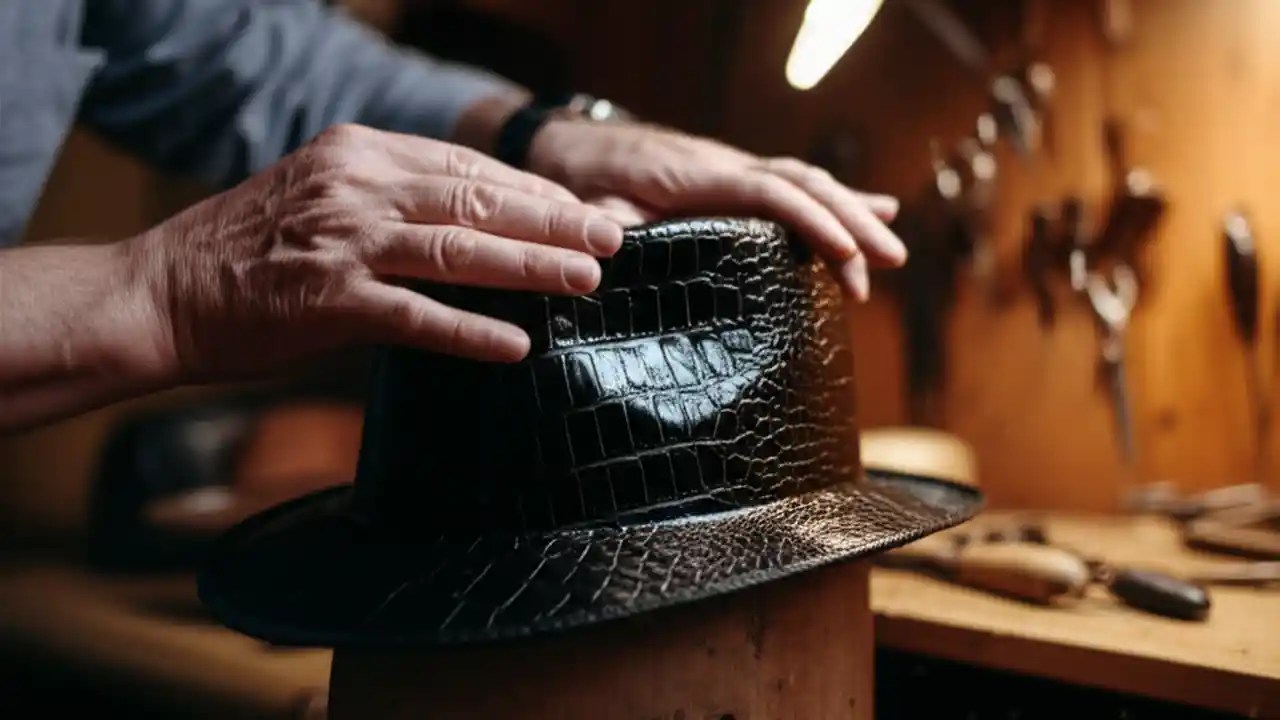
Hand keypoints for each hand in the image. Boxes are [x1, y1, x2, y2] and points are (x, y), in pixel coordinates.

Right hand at [128, 123, 623, 381]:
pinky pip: (415, 317)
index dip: (534, 192)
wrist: (161, 292)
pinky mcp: (327, 301)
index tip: (582, 212)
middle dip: (553, 223)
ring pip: (459, 250)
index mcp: (360, 153)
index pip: (468, 168)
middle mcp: (357, 186)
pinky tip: (515, 344)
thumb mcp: (324, 197)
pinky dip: (469, 331)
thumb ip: (394, 202)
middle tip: (612, 241)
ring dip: (531, 267)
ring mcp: (343, 242)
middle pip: (477, 201)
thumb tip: (477, 228)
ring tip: (586, 281)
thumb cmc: (248, 251)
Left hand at [526, 120, 905, 300]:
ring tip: (893, 253)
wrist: (572, 144)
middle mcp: (727, 166)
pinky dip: (836, 201)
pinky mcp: (735, 181)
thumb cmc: (580, 179)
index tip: (843, 253)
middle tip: (892, 259)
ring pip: (806, 184)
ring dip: (852, 214)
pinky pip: (795, 187)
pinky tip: (875, 210)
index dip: (809, 220)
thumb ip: (612, 226)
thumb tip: (623, 253)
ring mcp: (735, 170)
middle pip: (803, 184)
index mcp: (696, 175)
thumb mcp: (589, 206)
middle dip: (852, 220)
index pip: (768, 192)